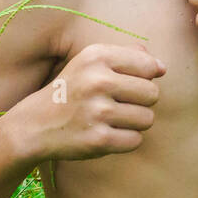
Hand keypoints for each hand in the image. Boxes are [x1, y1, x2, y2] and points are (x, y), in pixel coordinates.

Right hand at [10, 43, 164, 161]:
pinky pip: (135, 140)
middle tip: (119, 104)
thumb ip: (127, 56)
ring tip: (112, 119)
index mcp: (97, 56)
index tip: (128, 84)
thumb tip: (161, 67)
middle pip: (153, 94)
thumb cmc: (73, 91)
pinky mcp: (98, 140)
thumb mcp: (90, 62)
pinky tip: (106, 133)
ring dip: (134, 122)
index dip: (145, 78)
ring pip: (147, 119)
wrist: (35, 125)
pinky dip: (125, 140)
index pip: (149, 66)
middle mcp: (97, 81)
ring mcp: (97, 112)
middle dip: (141, 102)